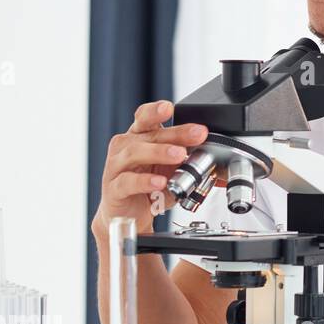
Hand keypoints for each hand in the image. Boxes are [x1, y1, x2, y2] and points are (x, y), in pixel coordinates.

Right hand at [92, 100, 207, 235]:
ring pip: (134, 152)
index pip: (145, 117)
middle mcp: (125, 148)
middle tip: (197, 134)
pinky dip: (145, 181)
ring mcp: (116, 167)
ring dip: (160, 152)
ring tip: (179, 155)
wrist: (129, 215)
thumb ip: (187, 157)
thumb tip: (210, 150)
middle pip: (148, 134)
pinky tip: (160, 182)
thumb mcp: (172, 169)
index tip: (170, 107)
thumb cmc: (149, 187)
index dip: (155, 110)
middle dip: (175, 133)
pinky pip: (127, 181)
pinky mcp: (114, 189)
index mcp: (140, 138)